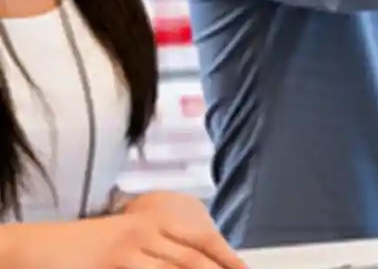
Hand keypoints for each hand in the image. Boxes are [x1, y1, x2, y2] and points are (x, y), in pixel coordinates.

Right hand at [1, 198, 244, 268]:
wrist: (41, 248)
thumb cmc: (85, 255)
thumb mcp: (127, 253)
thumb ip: (154, 258)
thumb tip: (182, 262)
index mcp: (156, 222)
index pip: (203, 241)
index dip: (227, 258)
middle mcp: (150, 227)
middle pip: (197, 256)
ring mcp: (135, 241)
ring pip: (182, 265)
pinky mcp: (119, 255)